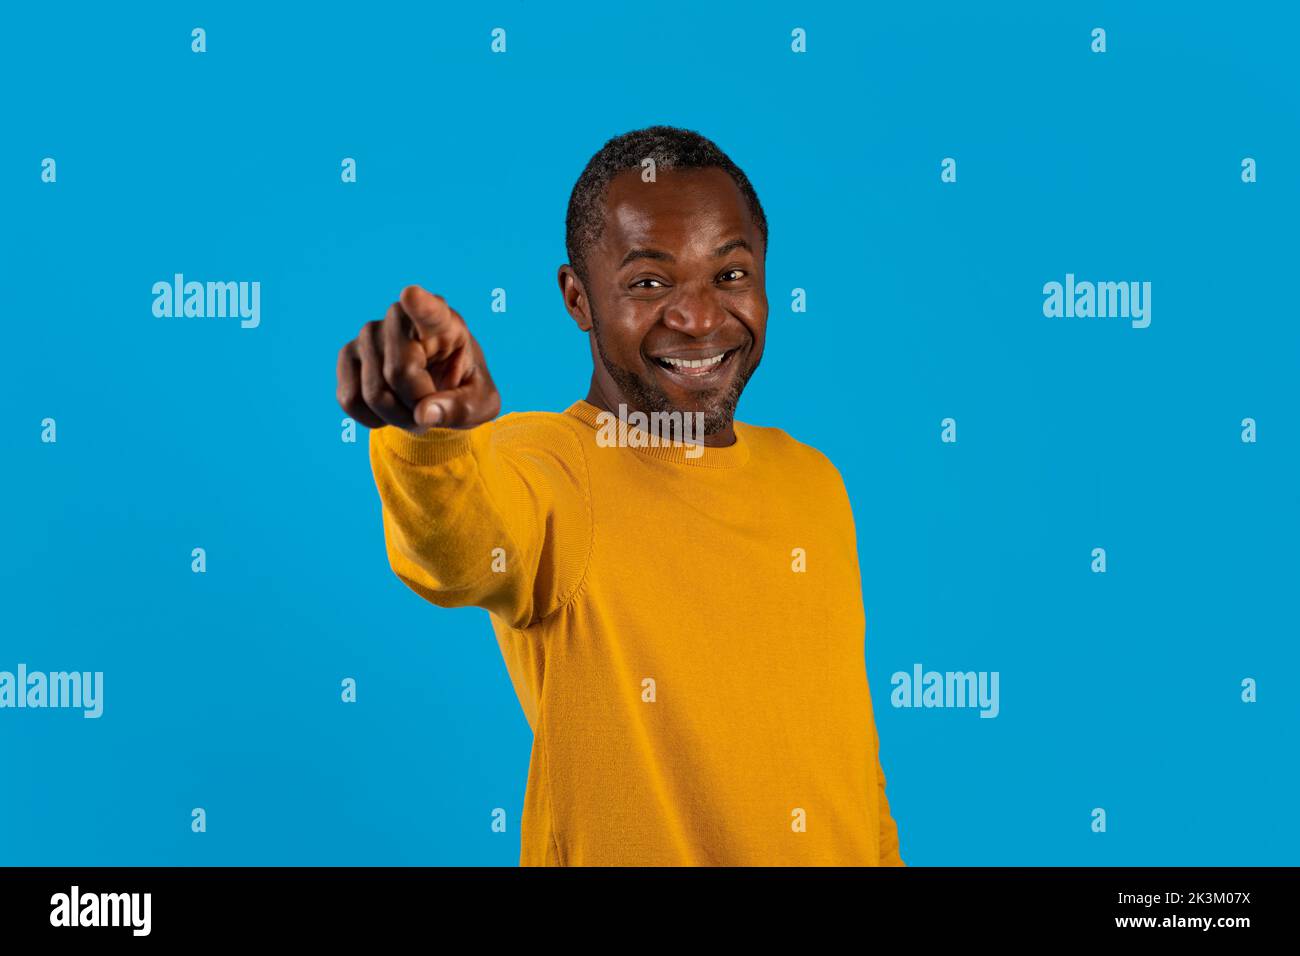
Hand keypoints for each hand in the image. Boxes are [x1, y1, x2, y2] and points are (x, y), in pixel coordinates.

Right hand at [337, 285, 501, 434]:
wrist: (438, 388)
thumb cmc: (464, 388)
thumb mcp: (481, 404)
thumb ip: (461, 409)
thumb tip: (422, 414)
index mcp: (443, 321)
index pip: (430, 311)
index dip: (420, 305)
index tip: (411, 295)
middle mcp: (400, 317)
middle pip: (399, 373)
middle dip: (416, 405)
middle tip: (432, 408)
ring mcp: (369, 333)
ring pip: (374, 392)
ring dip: (397, 417)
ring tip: (414, 408)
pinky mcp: (348, 354)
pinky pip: (350, 400)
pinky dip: (373, 418)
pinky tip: (390, 406)